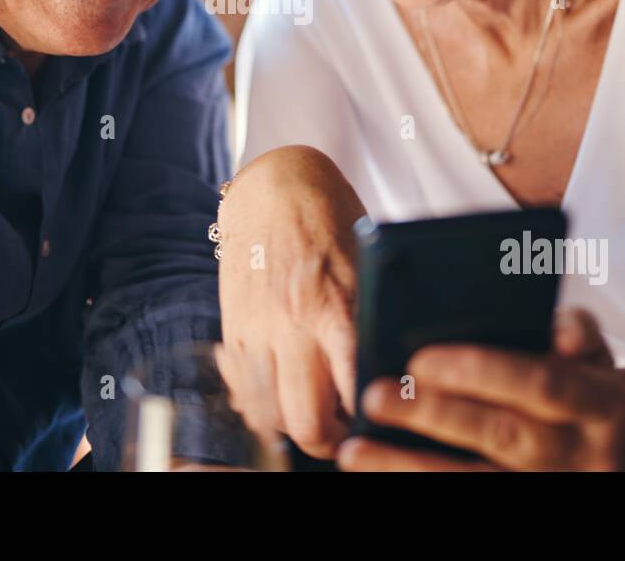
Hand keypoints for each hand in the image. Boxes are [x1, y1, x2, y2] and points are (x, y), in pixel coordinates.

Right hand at [215, 145, 361, 458]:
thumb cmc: (328, 213)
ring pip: (268, 415)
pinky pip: (241, 389)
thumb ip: (371, 310)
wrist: (272, 182)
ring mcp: (256, 329)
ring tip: (313, 413)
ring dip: (291, 423)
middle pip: (305, 422)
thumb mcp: (366, 258)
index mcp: (335, 304)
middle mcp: (292, 324)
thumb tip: (392, 364)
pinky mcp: (232, 326)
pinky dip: (259, 401)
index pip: (353, 390)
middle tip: (344, 432)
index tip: (379, 422)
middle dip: (328, 442)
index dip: (370, 420)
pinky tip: (279, 391)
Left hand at [338, 308, 624, 470]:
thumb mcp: (587, 348)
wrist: (604, 440)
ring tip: (353, 451)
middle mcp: (582, 454)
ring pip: (476, 482)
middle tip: (375, 395)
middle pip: (501, 436)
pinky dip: (414, 483)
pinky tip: (373, 470)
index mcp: (601, 401)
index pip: (543, 384)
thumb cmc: (576, 375)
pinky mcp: (521, 504)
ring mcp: (551, 486)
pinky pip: (465, 497)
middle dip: (434, 415)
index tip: (421, 359)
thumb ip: (571, 328)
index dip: (484, 371)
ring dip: (408, 467)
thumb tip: (559, 333)